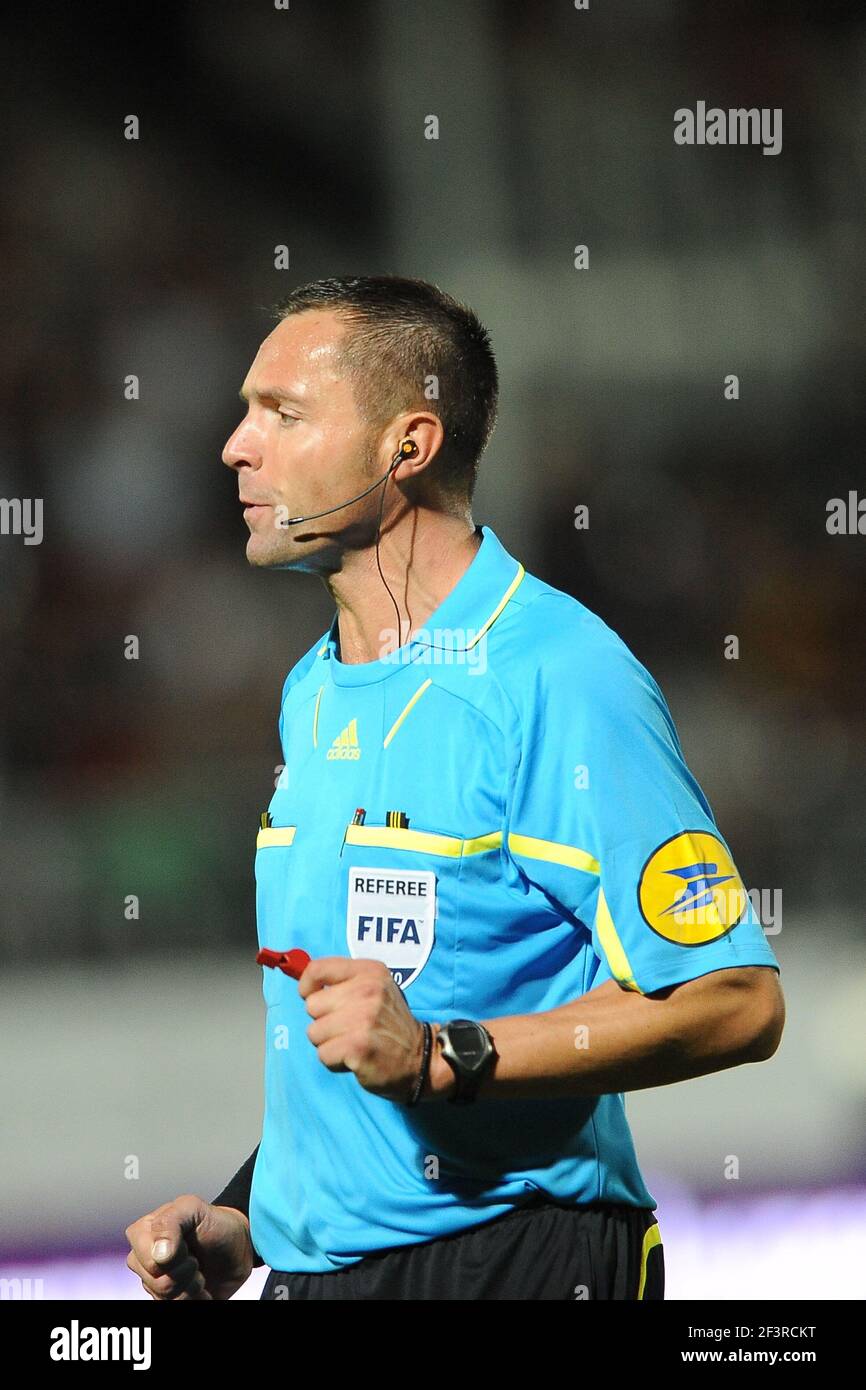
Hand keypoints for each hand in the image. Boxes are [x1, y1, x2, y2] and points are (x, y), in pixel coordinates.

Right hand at [125, 1195, 254, 1299]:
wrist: (237, 1247)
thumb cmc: (214, 1223)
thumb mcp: (194, 1208)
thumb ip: (170, 1222)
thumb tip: (158, 1254)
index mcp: (142, 1233)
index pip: (150, 1261)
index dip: (175, 1255)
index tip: (187, 1242)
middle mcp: (143, 1259)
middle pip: (156, 1283)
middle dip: (185, 1272)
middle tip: (195, 1258)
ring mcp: (154, 1282)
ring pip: (166, 1298)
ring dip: (192, 1287)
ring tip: (199, 1271)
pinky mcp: (167, 1298)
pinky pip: (176, 1307)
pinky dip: (195, 1298)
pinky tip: (200, 1286)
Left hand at [300, 957, 442, 1101]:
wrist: (420, 1057)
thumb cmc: (389, 1022)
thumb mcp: (376, 987)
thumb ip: (344, 981)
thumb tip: (305, 984)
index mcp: (370, 971)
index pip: (317, 969)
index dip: (307, 986)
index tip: (313, 997)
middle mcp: (367, 990)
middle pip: (312, 1005)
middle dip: (324, 1021)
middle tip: (348, 1028)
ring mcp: (363, 1019)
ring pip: (314, 1032)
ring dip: (329, 1043)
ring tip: (353, 1042)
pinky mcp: (358, 1047)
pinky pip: (323, 1054)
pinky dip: (334, 1061)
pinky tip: (355, 1058)